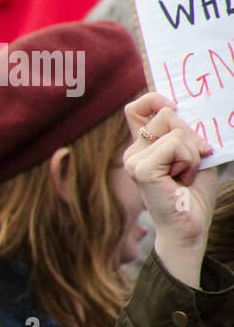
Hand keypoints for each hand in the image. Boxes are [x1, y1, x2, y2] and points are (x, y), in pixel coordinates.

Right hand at [123, 93, 215, 286]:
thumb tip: (183, 108)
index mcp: (142, 147)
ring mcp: (133, 161)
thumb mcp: (194, 154)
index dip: (154, 99)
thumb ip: (186, 132)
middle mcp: (133, 152)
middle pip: (166, 114)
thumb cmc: (193, 194)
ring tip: (185, 175)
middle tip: (193, 163)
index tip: (174, 108)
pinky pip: (176, 145)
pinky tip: (181, 179)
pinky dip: (189, 160)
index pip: (136, 109)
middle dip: (191, 134)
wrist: (189, 227)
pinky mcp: (141, 170)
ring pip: (175, 130)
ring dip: (193, 152)